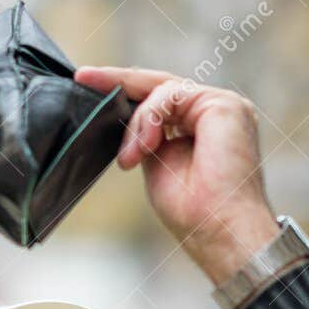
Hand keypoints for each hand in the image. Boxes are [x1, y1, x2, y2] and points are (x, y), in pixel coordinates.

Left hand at [73, 66, 279, 284]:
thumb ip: (147, 138)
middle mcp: (213, 113)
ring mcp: (221, 106)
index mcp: (201, 128)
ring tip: (130, 158)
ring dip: (138, 123)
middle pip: (159, 86)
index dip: (124, 91)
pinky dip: (151, 117)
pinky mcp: (223, 104)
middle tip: (84, 79)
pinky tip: (146, 146)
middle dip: (118, 82)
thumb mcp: (156, 166)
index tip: (87, 84)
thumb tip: (125, 122)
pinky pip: (172, 93)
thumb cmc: (193, 213)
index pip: (159, 102)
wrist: (217, 230)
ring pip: (161, 91)